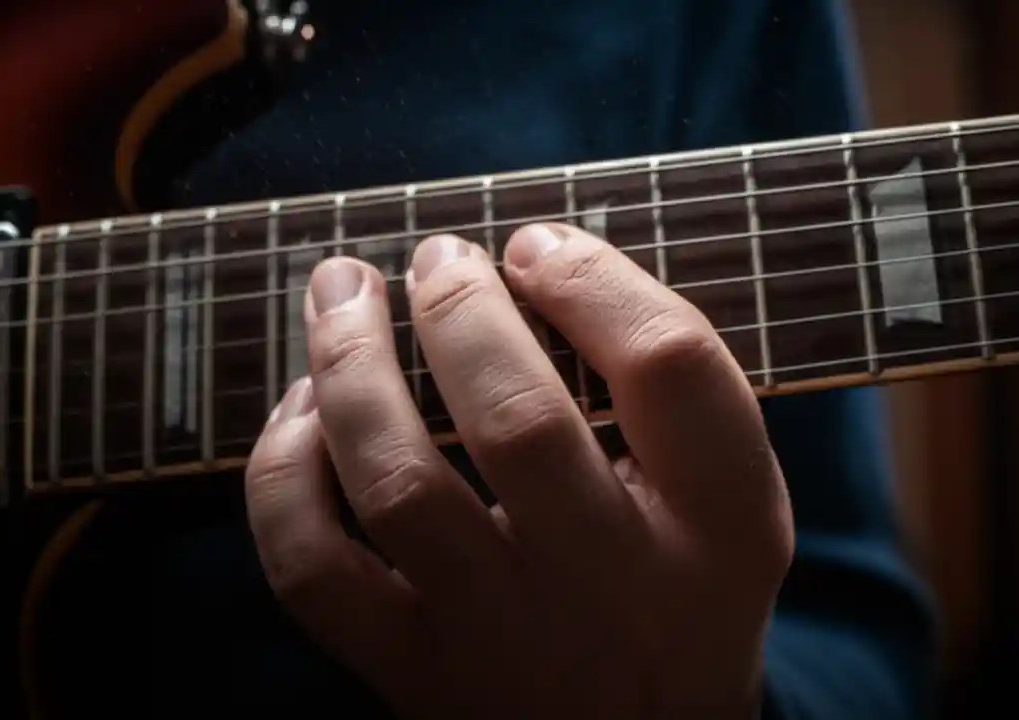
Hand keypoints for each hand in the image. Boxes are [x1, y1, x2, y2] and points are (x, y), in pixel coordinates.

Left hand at [245, 224, 793, 717]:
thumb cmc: (680, 595)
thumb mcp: (734, 507)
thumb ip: (675, 403)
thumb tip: (539, 267)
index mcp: (720, 524)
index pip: (668, 365)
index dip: (590, 278)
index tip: (537, 247)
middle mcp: (613, 584)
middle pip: (516, 421)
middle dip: (457, 309)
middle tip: (436, 256)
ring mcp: (504, 637)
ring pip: (399, 484)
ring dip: (351, 365)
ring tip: (344, 289)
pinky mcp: (413, 673)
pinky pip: (313, 570)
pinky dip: (284, 476)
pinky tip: (303, 412)